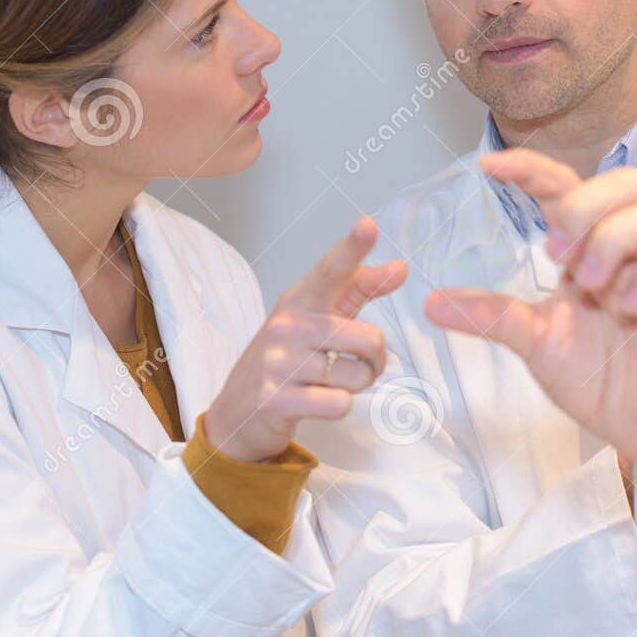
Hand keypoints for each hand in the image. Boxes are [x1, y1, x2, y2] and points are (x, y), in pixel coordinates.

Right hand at [206, 217, 406, 461]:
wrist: (237, 412)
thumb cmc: (286, 359)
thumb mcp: (316, 318)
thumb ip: (358, 291)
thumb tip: (399, 268)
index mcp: (300, 300)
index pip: (331, 270)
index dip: (353, 247)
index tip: (369, 225)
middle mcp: (288, 325)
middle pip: (369, 339)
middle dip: (373, 361)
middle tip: (351, 365)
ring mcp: (279, 362)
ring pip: (358, 376)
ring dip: (353, 387)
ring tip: (325, 384)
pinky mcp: (276, 398)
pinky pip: (339, 403)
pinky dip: (337, 407)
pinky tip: (313, 402)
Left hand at [426, 149, 636, 465]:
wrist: (633, 424)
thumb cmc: (593, 373)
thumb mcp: (533, 341)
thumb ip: (492, 315)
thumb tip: (431, 303)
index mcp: (586, 245)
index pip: (565, 186)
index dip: (532, 168)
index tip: (490, 166)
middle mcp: (627, 246)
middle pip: (626, 181)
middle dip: (585, 206)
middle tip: (557, 255)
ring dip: (615, 241)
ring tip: (592, 285)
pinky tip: (627, 307)